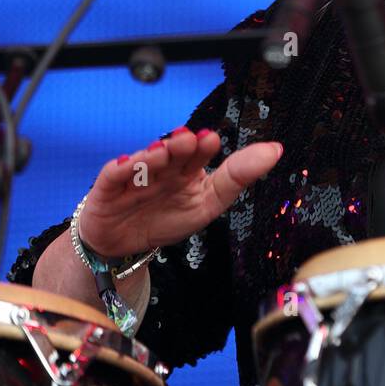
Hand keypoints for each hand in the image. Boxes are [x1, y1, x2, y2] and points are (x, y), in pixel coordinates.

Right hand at [77, 126, 281, 257]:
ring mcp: (135, 176)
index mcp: (188, 169)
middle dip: (180, 146)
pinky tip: (128, 164)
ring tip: (163, 152)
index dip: (204, 146)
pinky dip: (120, 169)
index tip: (212, 140)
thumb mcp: (208, 204)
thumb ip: (238, 178)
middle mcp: (163, 167)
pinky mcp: (108, 188)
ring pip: (145, 162)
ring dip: (154, 156)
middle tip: (191, 141)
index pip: (199, 153)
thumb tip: (276, 149)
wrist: (123, 245)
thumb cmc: (165, 218)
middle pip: (172, 153)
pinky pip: (113, 176)